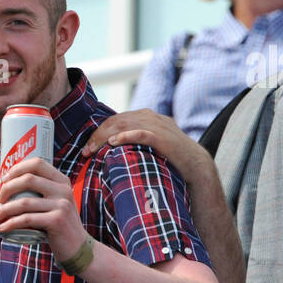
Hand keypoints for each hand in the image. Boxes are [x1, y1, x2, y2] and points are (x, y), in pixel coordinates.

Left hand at [0, 157, 87, 262]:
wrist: (78, 247)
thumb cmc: (60, 225)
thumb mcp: (57, 202)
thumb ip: (42, 192)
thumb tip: (9, 185)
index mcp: (62, 181)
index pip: (37, 163)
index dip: (16, 169)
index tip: (4, 181)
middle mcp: (63, 190)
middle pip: (27, 179)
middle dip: (7, 189)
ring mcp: (61, 205)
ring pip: (24, 202)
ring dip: (4, 210)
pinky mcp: (57, 221)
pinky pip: (26, 219)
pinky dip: (10, 223)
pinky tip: (3, 227)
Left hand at [80, 109, 210, 183]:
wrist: (196, 165)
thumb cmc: (169, 158)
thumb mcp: (149, 145)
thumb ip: (133, 141)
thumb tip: (109, 150)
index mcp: (145, 117)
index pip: (116, 120)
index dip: (99, 132)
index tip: (87, 148)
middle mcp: (150, 117)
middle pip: (116, 121)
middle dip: (98, 135)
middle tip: (85, 152)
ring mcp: (157, 125)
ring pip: (125, 125)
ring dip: (105, 136)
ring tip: (93, 150)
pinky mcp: (164, 137)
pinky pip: (142, 133)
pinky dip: (126, 136)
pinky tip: (113, 143)